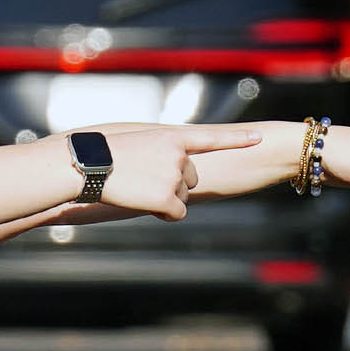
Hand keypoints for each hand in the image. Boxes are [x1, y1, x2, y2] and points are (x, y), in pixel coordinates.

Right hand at [92, 123, 262, 219]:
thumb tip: (176, 180)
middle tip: (144, 178)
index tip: (260, 137)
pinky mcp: (169, 198)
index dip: (239, 138)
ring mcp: (175, 176)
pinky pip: (176, 213)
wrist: (89, 163)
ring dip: (164, 198)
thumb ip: (166, 154)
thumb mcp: (142, 144)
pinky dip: (162, 212)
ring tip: (138, 185)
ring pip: (182, 197)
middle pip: (191, 179)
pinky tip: (141, 199)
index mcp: (173, 137)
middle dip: (173, 184)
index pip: (213, 137)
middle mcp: (180, 155)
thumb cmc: (108, 154)